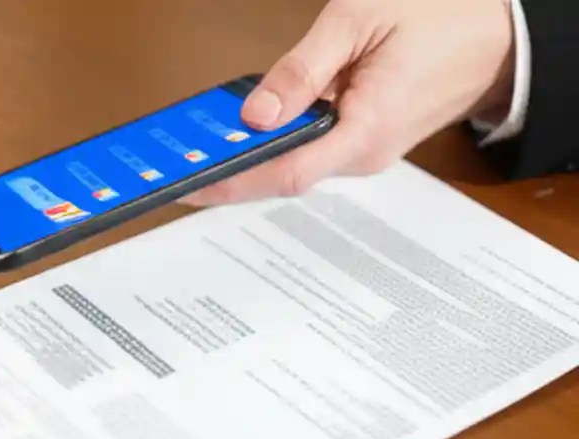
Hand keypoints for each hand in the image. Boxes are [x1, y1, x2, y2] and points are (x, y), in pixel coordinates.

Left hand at [185, 0, 515, 205]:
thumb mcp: (360, 20)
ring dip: (248, 156)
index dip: (230, 182)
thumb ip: (303, 69)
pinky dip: (276, 142)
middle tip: (175, 166)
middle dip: (227, 171)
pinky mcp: (362, 142)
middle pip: (280, 174)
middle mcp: (364, 153)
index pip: (284, 172)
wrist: (500, 33)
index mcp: (366, 130)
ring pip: (293, 162)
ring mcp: (364, 152)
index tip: (186, 185)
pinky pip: (310, 148)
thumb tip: (255, 112)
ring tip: (197, 147)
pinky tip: (246, 129)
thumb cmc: (441, 17)